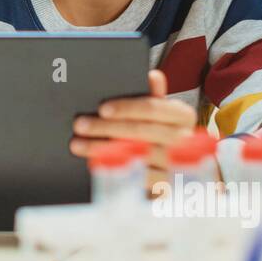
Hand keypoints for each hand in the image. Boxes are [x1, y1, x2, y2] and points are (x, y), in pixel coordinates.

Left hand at [70, 69, 198, 186]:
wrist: (164, 166)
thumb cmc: (153, 130)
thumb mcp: (154, 110)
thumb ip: (150, 95)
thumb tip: (153, 76)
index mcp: (182, 114)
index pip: (153, 108)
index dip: (127, 108)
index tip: (102, 108)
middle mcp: (183, 138)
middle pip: (141, 131)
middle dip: (106, 128)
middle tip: (80, 124)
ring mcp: (174, 163)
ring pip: (134, 154)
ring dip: (102, 148)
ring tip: (78, 144)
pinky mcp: (164, 183)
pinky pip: (134, 177)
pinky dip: (114, 169)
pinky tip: (95, 164)